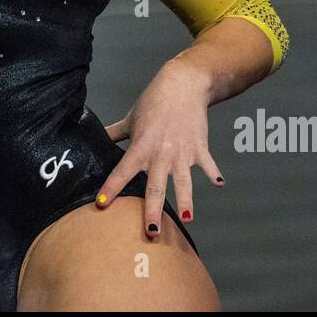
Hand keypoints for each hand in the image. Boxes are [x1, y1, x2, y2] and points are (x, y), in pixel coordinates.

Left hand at [96, 61, 225, 238]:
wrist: (182, 85)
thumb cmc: (154, 102)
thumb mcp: (131, 118)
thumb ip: (115, 132)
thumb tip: (98, 136)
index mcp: (140, 147)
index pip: (122, 171)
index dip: (111, 187)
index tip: (102, 204)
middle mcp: (160, 153)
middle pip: (155, 186)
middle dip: (152, 209)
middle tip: (151, 232)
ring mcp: (181, 152)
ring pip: (183, 181)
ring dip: (186, 200)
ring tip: (188, 218)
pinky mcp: (199, 147)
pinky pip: (207, 163)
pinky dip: (213, 173)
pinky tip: (218, 184)